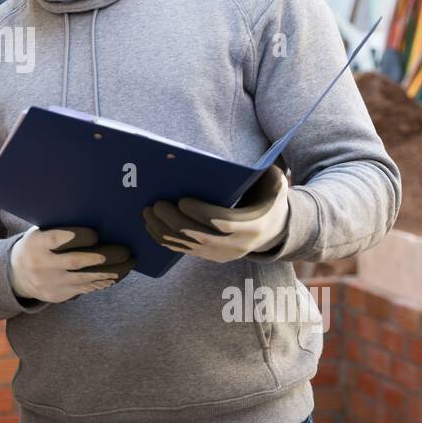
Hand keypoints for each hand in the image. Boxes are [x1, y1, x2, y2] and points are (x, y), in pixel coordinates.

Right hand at [9, 225, 133, 302]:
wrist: (18, 274)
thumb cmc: (37, 246)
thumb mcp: (40, 233)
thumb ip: (60, 229)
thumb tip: (95, 219)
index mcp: (36, 243)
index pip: (57, 239)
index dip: (79, 236)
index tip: (97, 234)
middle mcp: (41, 264)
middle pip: (74, 262)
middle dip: (101, 258)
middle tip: (124, 252)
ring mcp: (49, 283)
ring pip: (83, 279)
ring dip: (108, 272)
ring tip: (127, 265)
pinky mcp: (57, 295)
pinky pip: (83, 289)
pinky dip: (100, 283)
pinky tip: (114, 277)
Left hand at [142, 165, 290, 262]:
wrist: (274, 229)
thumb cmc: (269, 198)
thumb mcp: (273, 183)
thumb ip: (264, 172)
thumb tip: (240, 164)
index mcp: (254, 225)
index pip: (223, 223)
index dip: (201, 213)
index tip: (181, 200)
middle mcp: (238, 244)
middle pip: (199, 236)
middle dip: (174, 221)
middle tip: (155, 205)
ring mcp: (224, 254)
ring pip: (188, 246)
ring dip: (164, 231)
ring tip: (147, 214)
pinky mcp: (213, 257)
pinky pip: (186, 251)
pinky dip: (167, 240)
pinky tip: (152, 227)